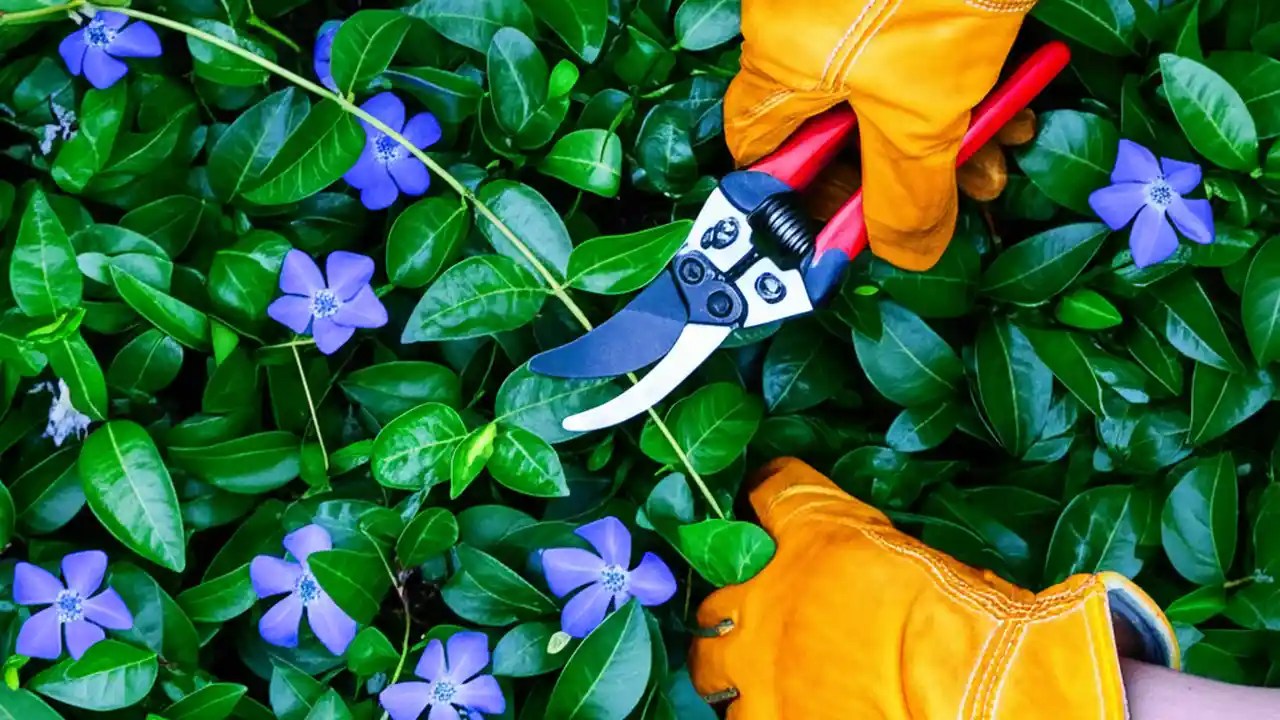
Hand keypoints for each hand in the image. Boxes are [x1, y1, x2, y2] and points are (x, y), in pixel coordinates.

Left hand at [688, 459, 1179, 718]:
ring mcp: (755, 665)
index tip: (768, 501)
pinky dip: (759, 713)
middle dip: (731, 610)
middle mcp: (764, 595)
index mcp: (810, 535)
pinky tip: (780, 711)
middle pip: (715, 597)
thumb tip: (880, 565)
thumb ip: (877, 549)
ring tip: (759, 680)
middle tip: (753, 621)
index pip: (772, 492)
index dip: (768, 496)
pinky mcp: (766, 718)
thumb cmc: (957, 614)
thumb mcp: (921, 558)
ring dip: (733, 670)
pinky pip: (738, 718)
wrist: (960, 682)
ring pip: (709, 667)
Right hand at [726, 0, 1037, 269]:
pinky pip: (919, 47)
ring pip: (889, 88)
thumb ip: (907, 197)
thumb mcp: (923, 116)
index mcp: (780, 62)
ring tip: (1003, 148)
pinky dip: (962, 82)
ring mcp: (851, 3)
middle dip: (904, 170)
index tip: (859, 223)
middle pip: (839, 126)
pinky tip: (1014, 103)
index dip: (806, 196)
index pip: (759, 150)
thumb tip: (903, 253)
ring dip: (949, 132)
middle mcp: (800, 29)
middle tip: (957, 190)